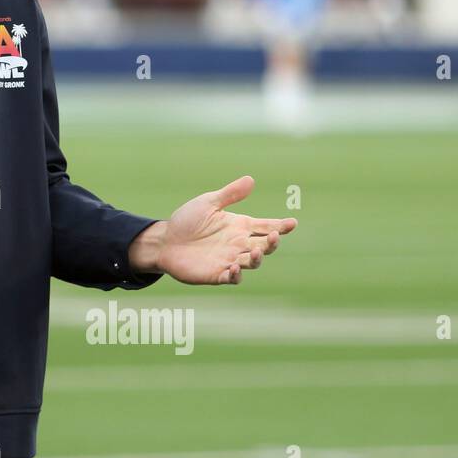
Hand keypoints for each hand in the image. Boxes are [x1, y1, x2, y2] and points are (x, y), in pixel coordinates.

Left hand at [135, 175, 296, 284]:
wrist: (164, 240)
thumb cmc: (186, 220)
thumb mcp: (208, 203)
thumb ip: (229, 195)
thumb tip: (251, 180)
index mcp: (240, 226)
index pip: (266, 226)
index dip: (280, 226)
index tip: (292, 223)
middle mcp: (238, 244)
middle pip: (264, 246)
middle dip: (272, 242)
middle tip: (274, 236)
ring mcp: (229, 260)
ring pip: (252, 262)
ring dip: (257, 259)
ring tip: (256, 253)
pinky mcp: (216, 274)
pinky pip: (231, 277)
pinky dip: (236, 275)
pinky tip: (234, 267)